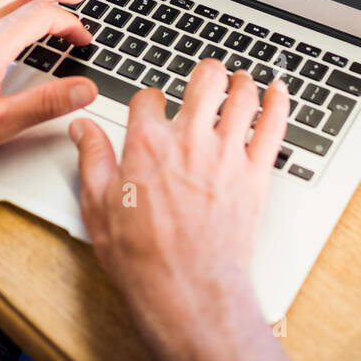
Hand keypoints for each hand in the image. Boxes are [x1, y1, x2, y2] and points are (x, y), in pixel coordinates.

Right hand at [70, 59, 294, 360]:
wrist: (187, 289)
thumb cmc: (144, 256)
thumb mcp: (98, 206)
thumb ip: (92, 159)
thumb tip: (82, 129)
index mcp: (147, 143)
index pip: (149, 97)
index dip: (148, 98)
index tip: (150, 107)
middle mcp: (189, 140)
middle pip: (203, 80)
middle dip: (204, 72)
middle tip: (206, 74)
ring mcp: (226, 154)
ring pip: (241, 97)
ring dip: (241, 82)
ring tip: (240, 79)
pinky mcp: (255, 174)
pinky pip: (273, 127)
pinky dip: (278, 103)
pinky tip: (278, 91)